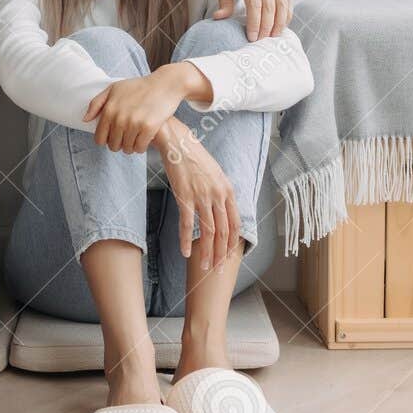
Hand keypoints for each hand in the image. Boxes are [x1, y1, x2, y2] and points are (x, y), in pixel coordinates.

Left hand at [83, 62, 206, 153]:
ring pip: (127, 148)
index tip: (114, 137)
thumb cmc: (139, 86)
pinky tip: (145, 139)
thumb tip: (85, 120)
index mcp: (109, 110)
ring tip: (136, 138)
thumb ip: (96, 103)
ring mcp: (134, 123)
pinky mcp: (148, 128)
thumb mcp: (114, 89)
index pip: (99, 138)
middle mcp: (119, 118)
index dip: (106, 141)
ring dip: (131, 146)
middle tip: (127, 138)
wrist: (165, 84)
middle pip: (113, 146)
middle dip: (119, 144)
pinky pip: (140, 148)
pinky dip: (142, 147)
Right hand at [153, 117, 241, 269]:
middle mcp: (218, 195)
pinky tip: (185, 252)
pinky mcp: (184, 196)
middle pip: (223, 232)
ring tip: (204, 267)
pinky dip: (187, 240)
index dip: (233, 244)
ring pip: (208, 232)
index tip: (229, 257)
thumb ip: (221, 192)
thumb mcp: (216, 173)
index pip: (235, 223)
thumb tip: (222, 210)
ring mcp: (201, 196)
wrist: (178, 142)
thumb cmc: (195, 157)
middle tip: (218, 270)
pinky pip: (188, 224)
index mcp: (227, 190)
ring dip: (207, 252)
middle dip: (222, 254)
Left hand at [210, 0, 291, 40]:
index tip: (252, 37)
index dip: (254, 22)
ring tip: (273, 37)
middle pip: (270, 6)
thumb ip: (223, 0)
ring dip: (280, 22)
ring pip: (282, 3)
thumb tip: (219, 17)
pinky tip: (281, 25)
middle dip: (267, 26)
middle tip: (261, 41)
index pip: (254, 3)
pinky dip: (287, 14)